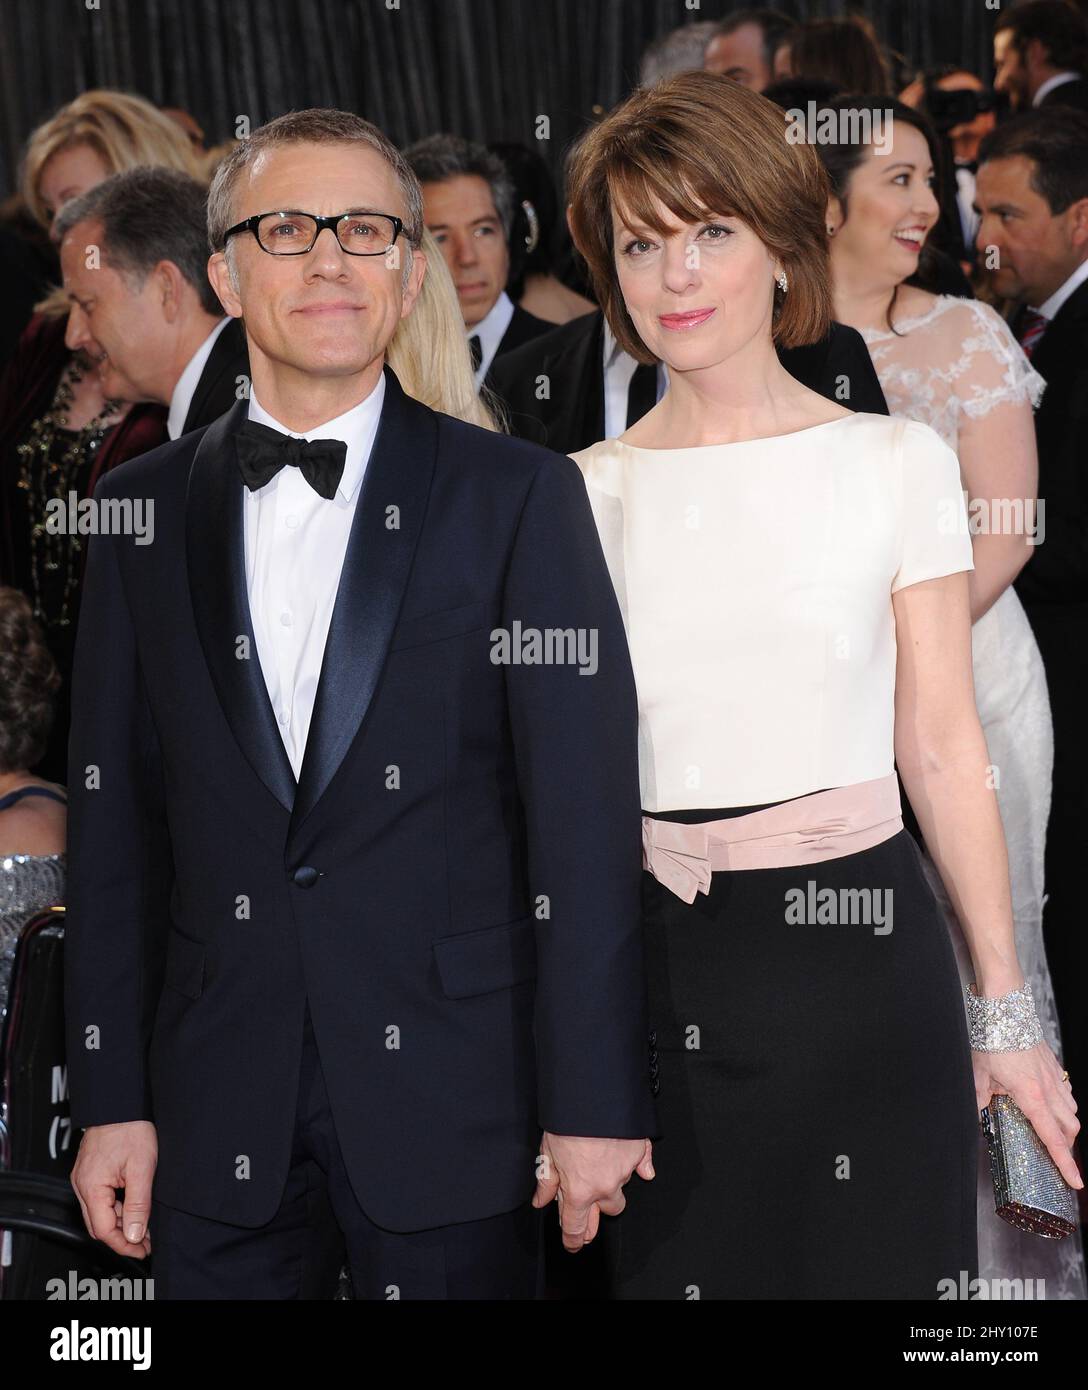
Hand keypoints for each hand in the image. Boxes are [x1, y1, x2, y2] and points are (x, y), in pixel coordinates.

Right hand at [70, 1121, 157, 1258]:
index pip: (104, 1230)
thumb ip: (138, 1204)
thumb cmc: (131, 1128)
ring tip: (145, 1225)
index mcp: (91, 1187)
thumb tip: (136, 1234)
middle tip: (146, 1242)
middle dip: (123, 1237)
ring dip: (121, 1222)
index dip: (124, 1244)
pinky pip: (99, 1199)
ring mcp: (84, 1179)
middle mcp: (82, 1185)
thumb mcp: (142, 1168)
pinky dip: (116, 1207)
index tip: (143, 1249)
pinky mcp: (90, 1172)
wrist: (120, 1102)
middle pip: (98, 1225)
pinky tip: (134, 1206)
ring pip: (99, 1213)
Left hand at [533, 1133, 653, 1251]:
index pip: (577, 1227)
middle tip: (586, 1205)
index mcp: (580, 1191)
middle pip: (608, 1211)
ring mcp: (626, 1170)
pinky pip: (644, 1165)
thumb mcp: (547, 1152)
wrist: (592, 1095)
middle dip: (598, 1209)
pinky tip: (639, 1166)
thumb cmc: (567, 1121)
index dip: (573, 1240)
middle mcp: (606, 1186)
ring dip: (612, 1181)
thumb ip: (546, 1181)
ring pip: (622, 1186)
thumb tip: (542, 1200)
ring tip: (598, 1163)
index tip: (573, 1244)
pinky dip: (640, 1166)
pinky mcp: (640, 1152)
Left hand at [972, 1044, 1082, 1188]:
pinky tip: (1048, 1103)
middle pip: (1070, 1128)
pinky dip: (1063, 1104)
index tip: (1075, 1180)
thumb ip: (978, 1099)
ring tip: (1050, 1131)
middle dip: (1067, 1146)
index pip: (1052, 1138)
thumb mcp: (978, 1074)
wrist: (1006, 1009)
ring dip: (1066, 1125)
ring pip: (1072, 1110)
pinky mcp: (1054, 1066)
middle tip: (1056, 1157)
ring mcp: (1054, 1076)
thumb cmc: (993, 1040)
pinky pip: (1067, 1092)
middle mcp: (1049, 1089)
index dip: (1065, 1163)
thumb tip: (977, 1114)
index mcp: (1031, 1096)